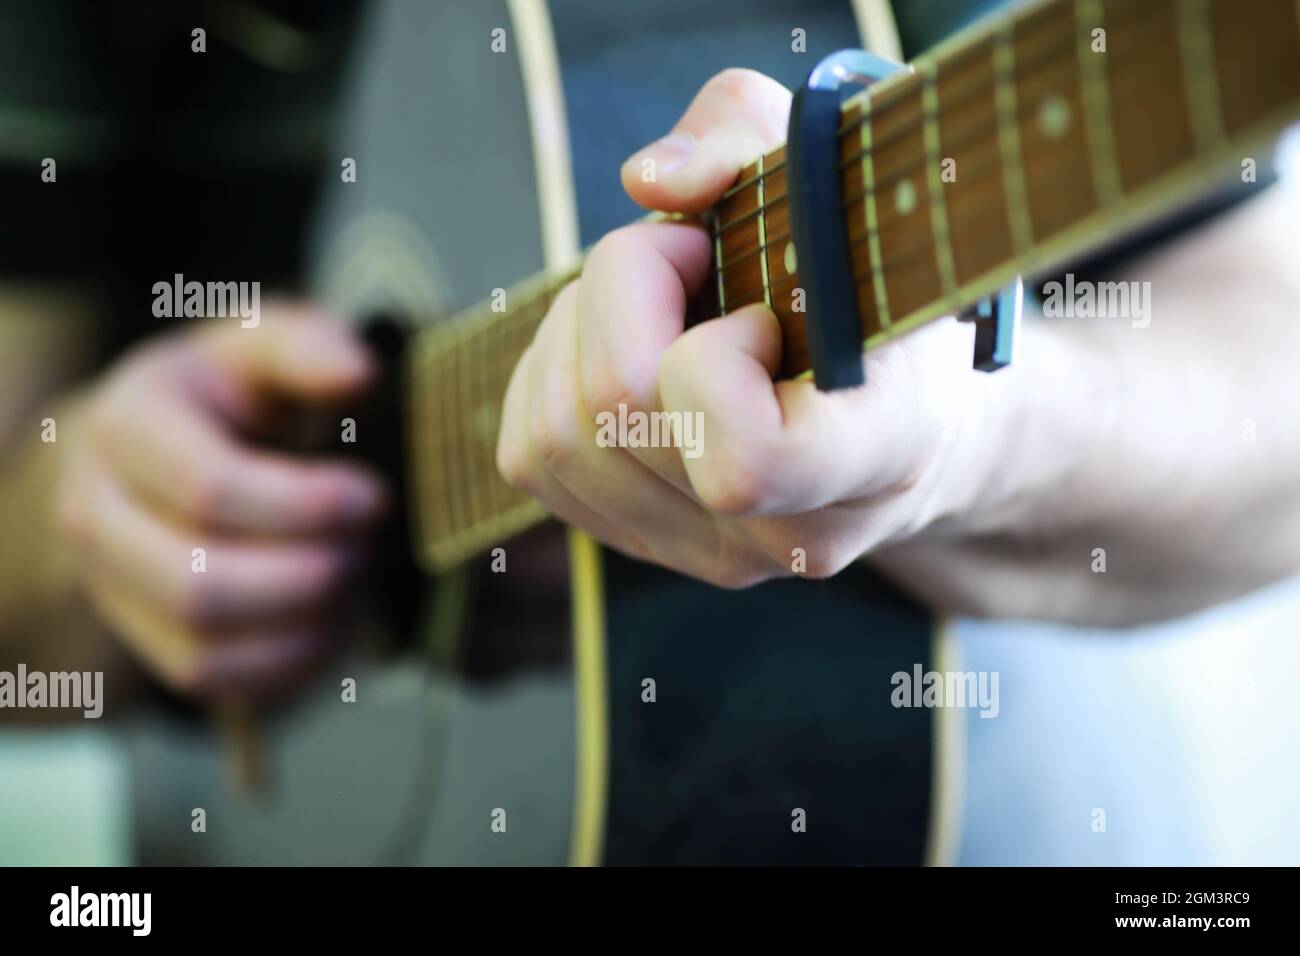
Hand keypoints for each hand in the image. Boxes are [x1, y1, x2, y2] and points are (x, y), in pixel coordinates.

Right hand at [54, 305, 387, 700]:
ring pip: (206, 648)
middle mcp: (97, 516)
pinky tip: (332, 615)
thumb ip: (312, 348)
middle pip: (200, 585)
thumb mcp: (265, 347)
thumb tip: (359, 374)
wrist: (169, 450)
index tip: (372, 495)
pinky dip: (292, 662)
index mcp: (125, 429)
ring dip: (304, 624)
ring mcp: (114, 588)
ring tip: (352, 574)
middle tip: (366, 544)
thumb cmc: (231, 396)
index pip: (210, 490)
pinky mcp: (150, 641)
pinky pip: (219, 682)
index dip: (308, 504)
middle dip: (308, 574)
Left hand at [496, 69, 1000, 587]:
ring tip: (657, 300)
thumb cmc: (865, 285)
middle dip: (626, 284)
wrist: (892, 413)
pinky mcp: (639, 545)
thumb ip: (750, 136)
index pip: (746, 462)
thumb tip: (646, 182)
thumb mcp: (839, 176)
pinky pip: (530, 456)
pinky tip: (617, 348)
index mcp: (871, 455)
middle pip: (619, 408)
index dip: (713, 359)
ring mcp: (708, 556)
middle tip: (691, 254)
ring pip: (558, 433)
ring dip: (580, 327)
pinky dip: (549, 374)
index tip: (758, 308)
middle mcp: (785, 534)